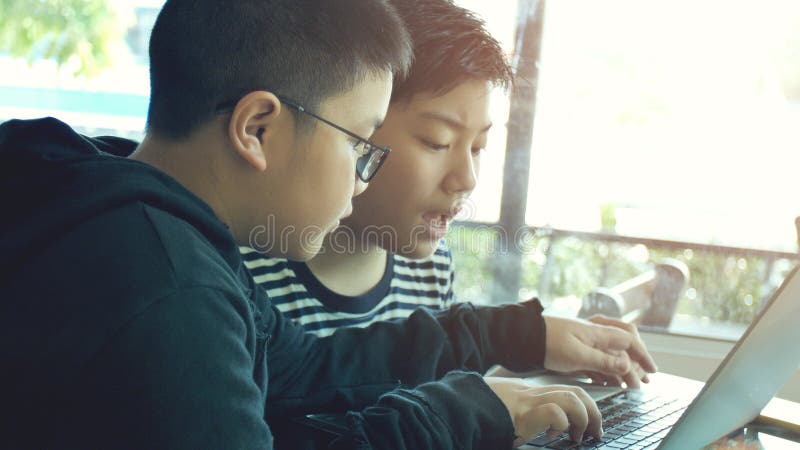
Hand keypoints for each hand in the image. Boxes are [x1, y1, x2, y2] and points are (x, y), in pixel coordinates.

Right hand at [484, 377, 602, 447]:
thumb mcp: (499, 408)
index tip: (587, 423)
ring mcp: (528, 401)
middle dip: (593, 411)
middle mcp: (531, 393)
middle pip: (575, 391)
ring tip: (580, 436)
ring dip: (584, 418)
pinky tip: (553, 437)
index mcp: (527, 392)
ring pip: (571, 397)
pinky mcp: (523, 414)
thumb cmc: (474, 410)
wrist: (458, 407)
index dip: (582, 405)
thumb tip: (526, 425)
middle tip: (595, 432)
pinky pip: (553, 412)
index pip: (563, 390)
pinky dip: (561, 424)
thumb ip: (513, 411)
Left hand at [543, 314, 657, 387]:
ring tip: (630, 384)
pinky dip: (605, 370)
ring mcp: (584, 342)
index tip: (652, 371)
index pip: (629, 340)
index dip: (642, 355)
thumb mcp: (577, 355)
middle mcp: (594, 335)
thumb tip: (627, 365)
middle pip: (622, 346)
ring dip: (622, 369)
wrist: (522, 337)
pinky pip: (596, 359)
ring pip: (610, 354)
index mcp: (597, 333)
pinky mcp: (574, 350)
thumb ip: (603, 361)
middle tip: (644, 379)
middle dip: (635, 362)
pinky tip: (609, 381)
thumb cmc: (547, 343)